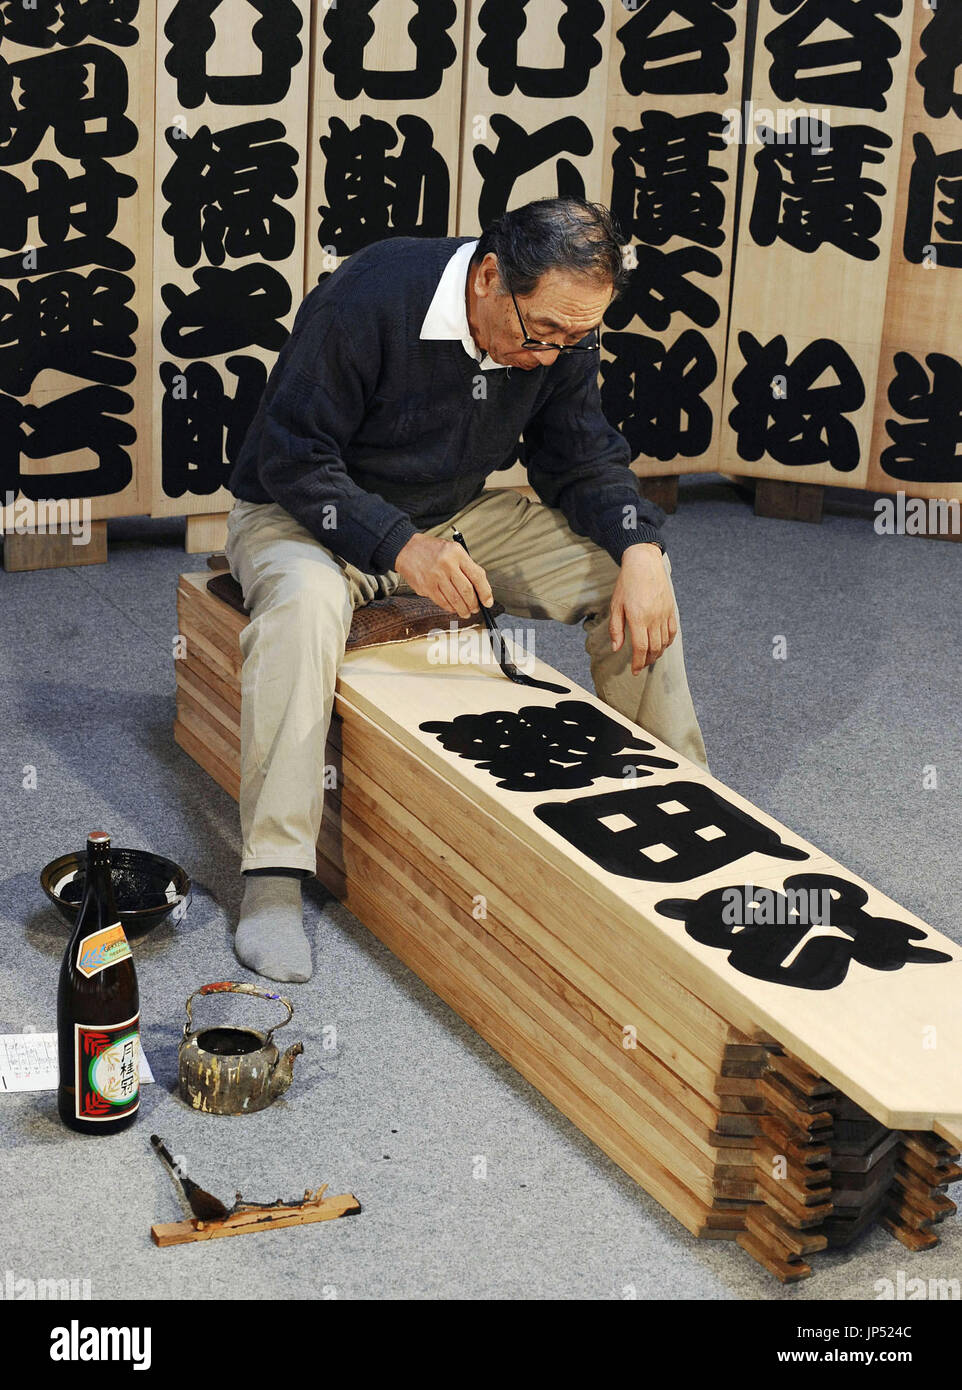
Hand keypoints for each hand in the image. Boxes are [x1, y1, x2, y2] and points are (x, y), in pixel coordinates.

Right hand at [394, 533, 493, 618]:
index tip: (488, 602)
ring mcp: (435, 576)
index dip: (485, 592)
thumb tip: (480, 589)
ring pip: (455, 600)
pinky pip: (442, 602)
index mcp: (457, 553)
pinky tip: (453, 608)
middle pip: (466, 591)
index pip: (477, 576)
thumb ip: (466, 567)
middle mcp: (446, 564)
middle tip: (476, 608)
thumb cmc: (433, 550)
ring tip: (466, 612)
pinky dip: (450, 608)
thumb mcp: (453, 550)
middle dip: (474, 604)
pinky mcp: (425, 586)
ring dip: (463, 609)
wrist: (407, 548)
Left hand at [609, 543, 676, 673]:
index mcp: (638, 618)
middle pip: (654, 648)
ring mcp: (664, 614)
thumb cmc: (626, 584)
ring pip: (664, 642)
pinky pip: (672, 632)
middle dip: (647, 660)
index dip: (638, 662)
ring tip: (649, 657)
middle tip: (641, 665)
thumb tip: (616, 648)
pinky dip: (668, 642)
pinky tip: (661, 645)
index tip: (635, 671)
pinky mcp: (671, 609)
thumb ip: (616, 629)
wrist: (644, 563)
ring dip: (657, 653)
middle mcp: (653, 618)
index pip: (640, 648)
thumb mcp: (616, 605)